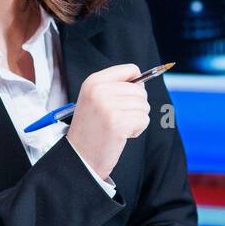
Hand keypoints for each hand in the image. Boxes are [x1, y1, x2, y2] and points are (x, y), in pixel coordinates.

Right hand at [66, 63, 149, 179]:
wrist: (80, 156)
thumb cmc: (92, 128)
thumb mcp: (95, 99)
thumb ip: (116, 86)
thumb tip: (143, 80)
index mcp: (94, 81)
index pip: (131, 69)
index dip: (136, 84)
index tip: (127, 97)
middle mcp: (99, 91)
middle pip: (141, 90)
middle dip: (136, 106)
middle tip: (117, 118)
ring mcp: (108, 107)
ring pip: (144, 106)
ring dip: (136, 119)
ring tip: (117, 127)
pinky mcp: (118, 123)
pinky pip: (144, 120)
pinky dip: (137, 129)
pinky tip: (121, 135)